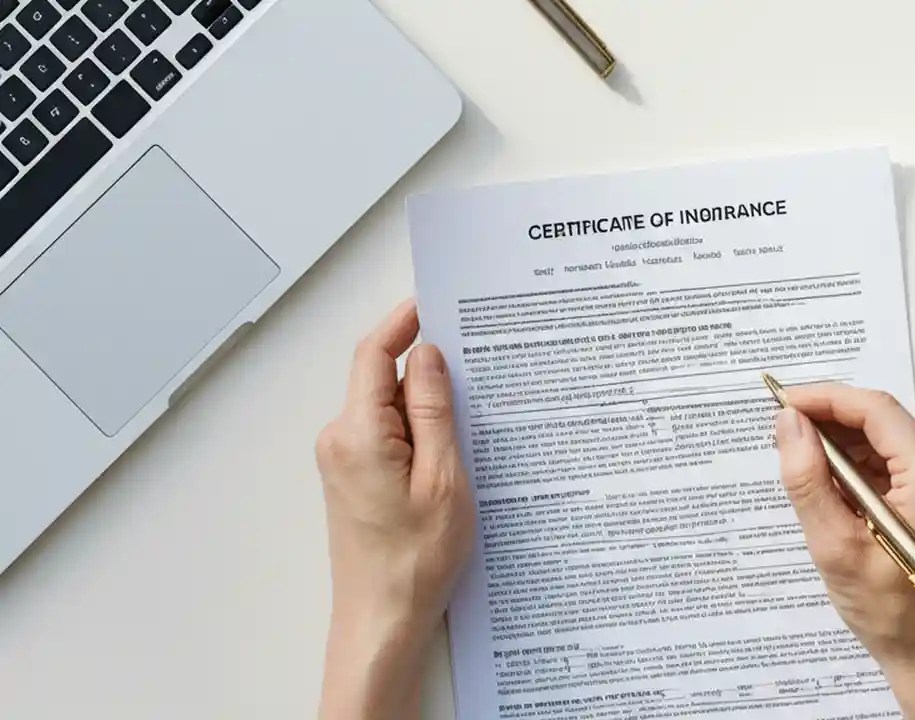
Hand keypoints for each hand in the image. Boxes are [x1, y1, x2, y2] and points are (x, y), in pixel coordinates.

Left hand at [316, 299, 474, 719]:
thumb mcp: (442, 478)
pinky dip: (417, 429)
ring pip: (387, 408)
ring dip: (425, 402)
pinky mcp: (353, 478)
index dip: (403, 322)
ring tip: (474, 412)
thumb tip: (427, 354)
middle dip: (426, 365)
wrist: (381, 620)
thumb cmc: (416, 560)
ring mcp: (343, 459)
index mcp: (357, 433)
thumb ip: (432, 410)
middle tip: (477, 360)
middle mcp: (339, 438)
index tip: (434, 302)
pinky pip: (386, 434)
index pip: (374, 354)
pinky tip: (452, 445)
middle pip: (381, 378)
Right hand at [774, 385, 914, 719]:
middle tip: (782, 435)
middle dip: (830, 424)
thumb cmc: (893, 614)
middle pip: (883, 423)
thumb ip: (808, 477)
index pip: (874, 410)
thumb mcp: (835, 545)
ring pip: (889, 444)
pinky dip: (864, 471)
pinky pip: (899, 466)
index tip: (782, 403)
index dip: (824, 399)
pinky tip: (834, 490)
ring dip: (845, 449)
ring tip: (802, 467)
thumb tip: (789, 423)